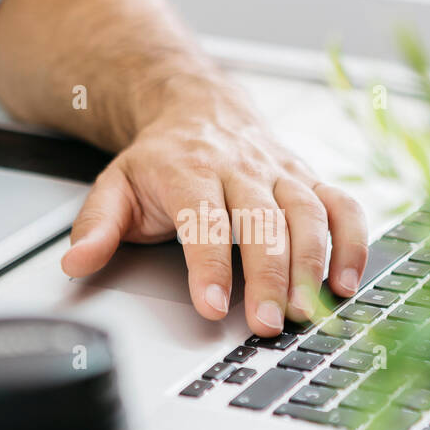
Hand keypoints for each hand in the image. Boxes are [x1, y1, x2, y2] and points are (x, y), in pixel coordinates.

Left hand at [60, 83, 367, 335]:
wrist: (198, 107)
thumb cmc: (162, 160)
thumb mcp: (116, 186)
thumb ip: (97, 225)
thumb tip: (76, 263)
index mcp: (189, 170)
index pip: (203, 220)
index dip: (208, 264)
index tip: (211, 306)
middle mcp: (240, 169)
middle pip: (261, 221)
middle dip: (268, 274)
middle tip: (267, 322)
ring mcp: (280, 172)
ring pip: (306, 213)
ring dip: (312, 263)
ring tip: (309, 309)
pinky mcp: (309, 178)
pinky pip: (341, 205)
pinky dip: (353, 241)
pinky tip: (349, 280)